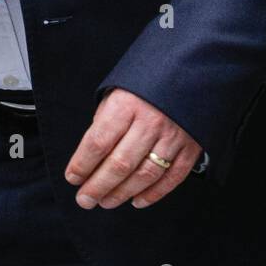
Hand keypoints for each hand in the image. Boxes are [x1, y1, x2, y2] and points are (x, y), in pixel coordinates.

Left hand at [64, 87, 201, 209]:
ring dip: (123, 192)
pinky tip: (137, 200)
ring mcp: (173, 135)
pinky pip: (172, 176)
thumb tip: (93, 151)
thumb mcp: (120, 87)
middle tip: (85, 200)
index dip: (83, 163)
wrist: (193, 64)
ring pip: (145, 174)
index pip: (99, 141)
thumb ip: (107, 117)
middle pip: (120, 163)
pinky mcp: (192, 145)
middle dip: (98, 185)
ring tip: (106, 201)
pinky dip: (154, 193)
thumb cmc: (148, 78)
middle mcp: (150, 120)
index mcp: (127, 103)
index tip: (72, 177)